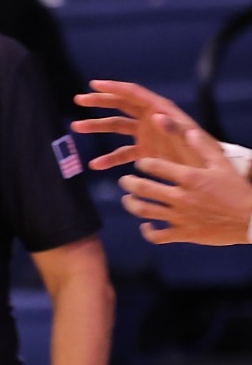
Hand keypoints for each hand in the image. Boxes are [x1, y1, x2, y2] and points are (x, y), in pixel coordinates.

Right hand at [78, 79, 216, 171]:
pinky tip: (95, 165)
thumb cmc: (204, 154)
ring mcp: (147, 135)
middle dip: (99, 101)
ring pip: (117, 126)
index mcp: (162, 111)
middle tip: (78, 100)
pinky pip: (122, 152)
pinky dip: (109, 158)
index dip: (114, 88)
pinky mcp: (145, 151)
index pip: (135, 94)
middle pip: (121, 105)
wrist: (208, 174)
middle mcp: (152, 119)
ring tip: (77, 128)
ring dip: (97, 127)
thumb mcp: (191, 140)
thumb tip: (157, 115)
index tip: (92, 85)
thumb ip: (175, 128)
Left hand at [116, 128, 251, 245]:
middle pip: (142, 188)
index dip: (142, 163)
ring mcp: (180, 217)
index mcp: (189, 177)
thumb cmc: (238, 190)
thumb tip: (189, 129)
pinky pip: (157, 235)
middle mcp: (181, 196)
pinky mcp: (184, 234)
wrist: (251, 220)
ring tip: (128, 199)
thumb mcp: (222, 165)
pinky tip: (146, 225)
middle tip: (125, 181)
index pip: (154, 166)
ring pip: (144, 210)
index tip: (140, 164)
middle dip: (129, 183)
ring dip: (131, 204)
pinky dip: (148, 231)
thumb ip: (203, 147)